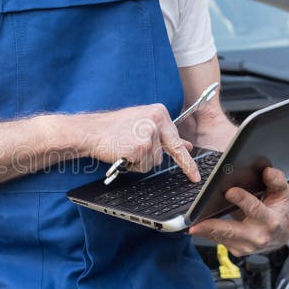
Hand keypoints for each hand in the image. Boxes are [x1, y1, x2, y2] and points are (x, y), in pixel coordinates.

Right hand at [80, 104, 200, 182]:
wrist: (92, 131)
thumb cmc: (113, 128)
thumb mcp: (142, 124)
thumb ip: (164, 135)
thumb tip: (186, 145)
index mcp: (159, 112)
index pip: (178, 139)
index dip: (188, 159)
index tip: (196, 174)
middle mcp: (157, 120)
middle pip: (169, 151)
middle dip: (177, 163)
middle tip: (192, 176)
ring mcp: (149, 133)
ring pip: (155, 161)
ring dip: (141, 161)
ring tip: (127, 149)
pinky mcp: (140, 146)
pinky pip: (144, 166)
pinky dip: (133, 165)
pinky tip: (124, 153)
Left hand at [188, 167, 288, 255]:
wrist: (282, 236)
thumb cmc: (280, 213)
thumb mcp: (283, 195)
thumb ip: (276, 182)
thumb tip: (267, 171)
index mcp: (270, 221)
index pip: (254, 209)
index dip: (242, 199)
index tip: (229, 191)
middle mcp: (258, 237)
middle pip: (232, 231)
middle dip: (212, 227)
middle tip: (195, 224)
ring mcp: (247, 246)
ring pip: (222, 238)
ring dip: (205, 232)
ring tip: (190, 225)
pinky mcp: (238, 250)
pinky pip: (220, 241)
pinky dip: (209, 233)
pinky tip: (199, 227)